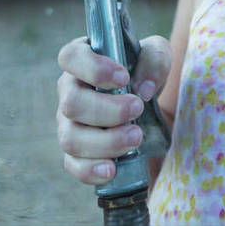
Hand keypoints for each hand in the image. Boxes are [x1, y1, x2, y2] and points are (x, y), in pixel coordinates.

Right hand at [56, 34, 171, 184]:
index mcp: (82, 60)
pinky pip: (73, 165)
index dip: (92, 68)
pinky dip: (91, 170)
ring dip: (106, 141)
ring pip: (71, 138)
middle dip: (107, 110)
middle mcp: (69, 91)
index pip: (70, 58)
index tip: (123, 78)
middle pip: (71, 103)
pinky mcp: (75, 151)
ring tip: (136, 137)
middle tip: (138, 108)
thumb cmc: (143, 70)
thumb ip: (154, 61)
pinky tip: (112, 169)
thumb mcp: (157, 55)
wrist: (145, 102)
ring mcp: (68, 123)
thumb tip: (143, 89)